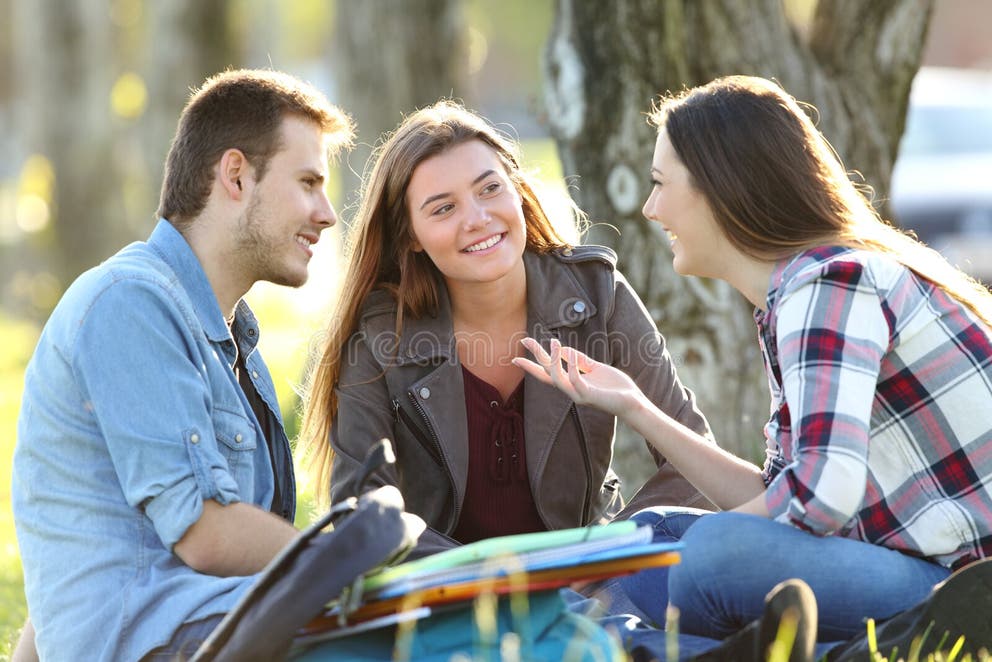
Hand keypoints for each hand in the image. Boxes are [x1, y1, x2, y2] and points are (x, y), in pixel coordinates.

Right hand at [512, 337, 645, 418]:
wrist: (632, 401)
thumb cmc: (614, 386)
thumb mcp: (595, 368)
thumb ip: (579, 359)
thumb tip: (561, 348)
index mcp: (571, 382)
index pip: (546, 373)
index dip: (531, 365)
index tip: (516, 356)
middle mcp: (571, 390)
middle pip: (546, 373)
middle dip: (535, 357)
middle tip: (525, 340)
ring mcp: (579, 394)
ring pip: (557, 378)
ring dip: (553, 360)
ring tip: (553, 342)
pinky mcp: (589, 396)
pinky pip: (575, 381)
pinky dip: (571, 368)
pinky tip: (570, 356)